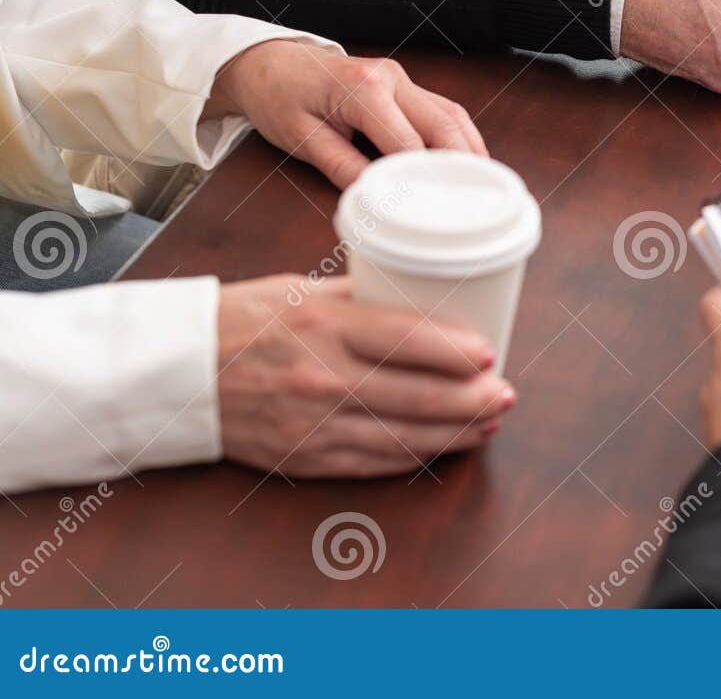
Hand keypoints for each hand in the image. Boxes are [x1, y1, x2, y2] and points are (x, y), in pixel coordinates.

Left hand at [207, 40, 487, 188]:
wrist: (268, 62)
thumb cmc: (279, 97)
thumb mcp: (302, 140)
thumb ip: (343, 168)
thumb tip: (377, 199)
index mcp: (364, 90)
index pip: (408, 144)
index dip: (422, 179)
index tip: (433, 210)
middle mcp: (391, 79)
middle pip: (444, 125)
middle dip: (465, 164)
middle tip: (479, 202)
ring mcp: (401, 79)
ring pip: (452, 114)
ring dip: (471, 148)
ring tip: (484, 184)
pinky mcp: (404, 85)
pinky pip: (442, 110)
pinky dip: (459, 136)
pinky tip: (467, 160)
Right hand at [216, 275, 515, 477]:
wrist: (177, 371)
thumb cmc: (245, 320)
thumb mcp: (303, 292)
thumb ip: (364, 298)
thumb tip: (427, 295)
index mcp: (324, 327)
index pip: (406, 340)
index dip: (456, 351)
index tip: (490, 353)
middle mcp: (322, 377)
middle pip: (416, 395)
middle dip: (472, 399)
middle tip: (507, 393)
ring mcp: (314, 423)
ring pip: (403, 437)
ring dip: (457, 433)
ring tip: (491, 421)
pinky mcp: (306, 457)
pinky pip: (375, 463)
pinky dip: (417, 457)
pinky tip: (447, 446)